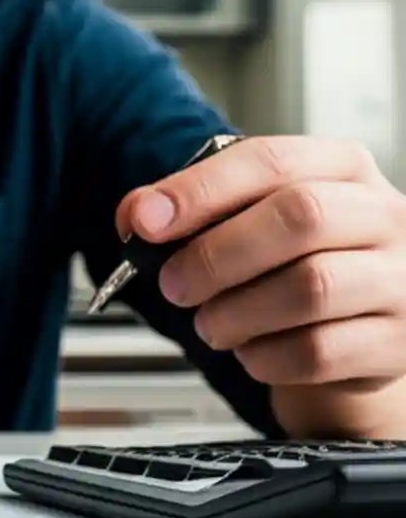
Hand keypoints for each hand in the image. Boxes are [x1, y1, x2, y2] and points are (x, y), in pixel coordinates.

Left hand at [116, 136, 405, 438]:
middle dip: (216, 255)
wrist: (353, 337)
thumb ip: (188, 211)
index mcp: (341, 169)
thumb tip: (137, 213)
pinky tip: (252, 350)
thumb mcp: (244, 225)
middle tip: (174, 285)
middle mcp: (383, 216)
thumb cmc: (291, 268)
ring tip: (210, 324)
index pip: (271, 160)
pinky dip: (264, 357)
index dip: (200, 190)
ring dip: (234, 313)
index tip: (147, 221)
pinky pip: (318, 351)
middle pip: (301, 216)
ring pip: (310, 287)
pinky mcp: (395, 344)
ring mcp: (399, 280)